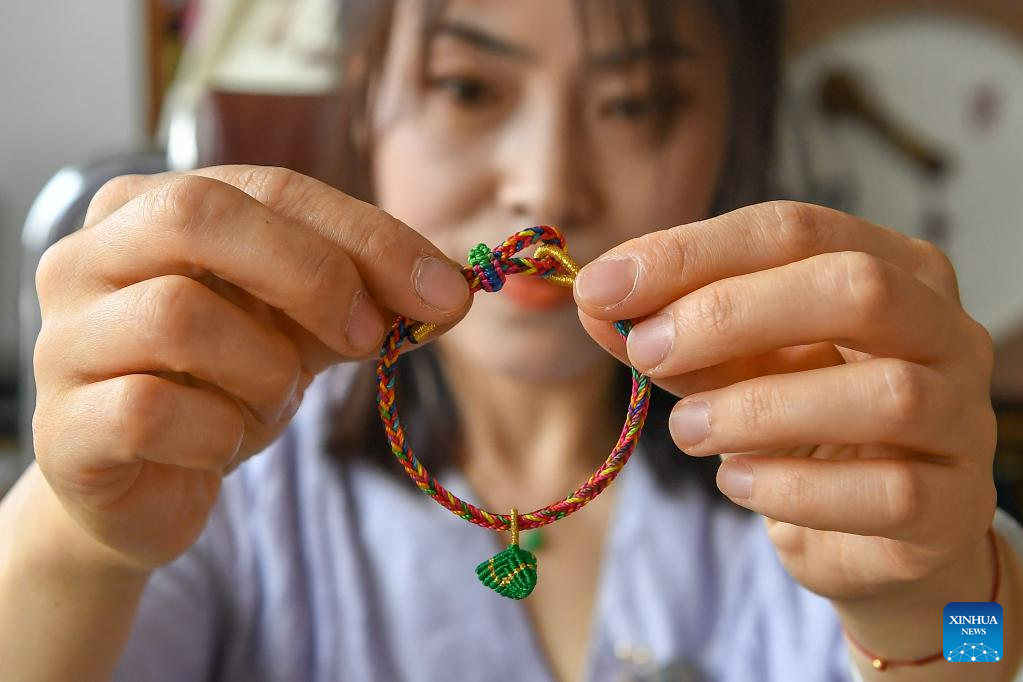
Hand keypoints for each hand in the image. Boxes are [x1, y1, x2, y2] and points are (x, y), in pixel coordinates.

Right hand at [31, 165, 470, 571]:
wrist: (146, 485)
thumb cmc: (222, 385)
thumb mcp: (301, 328)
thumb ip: (364, 298)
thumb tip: (451, 291)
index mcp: (151, 208)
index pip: (270, 188)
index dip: (366, 236)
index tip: (446, 290)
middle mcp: (90, 256)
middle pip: (199, 216)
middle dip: (311, 274)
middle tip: (367, 337)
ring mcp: (64, 338)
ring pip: (180, 317)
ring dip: (263, 371)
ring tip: (267, 400)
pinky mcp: (61, 425)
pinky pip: (153, 411)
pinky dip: (220, 433)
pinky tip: (222, 442)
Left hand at [574, 201, 997, 600]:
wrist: (869, 528)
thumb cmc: (798, 423)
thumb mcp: (726, 366)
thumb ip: (669, 331)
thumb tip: (595, 301)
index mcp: (889, 267)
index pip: (793, 229)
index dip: (690, 252)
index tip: (603, 287)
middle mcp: (943, 328)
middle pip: (855, 287)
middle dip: (731, 314)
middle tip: (646, 351)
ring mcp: (964, 418)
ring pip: (882, 394)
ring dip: (757, 409)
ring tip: (684, 431)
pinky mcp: (956, 506)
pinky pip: (887, 492)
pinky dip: (793, 488)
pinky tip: (736, 482)